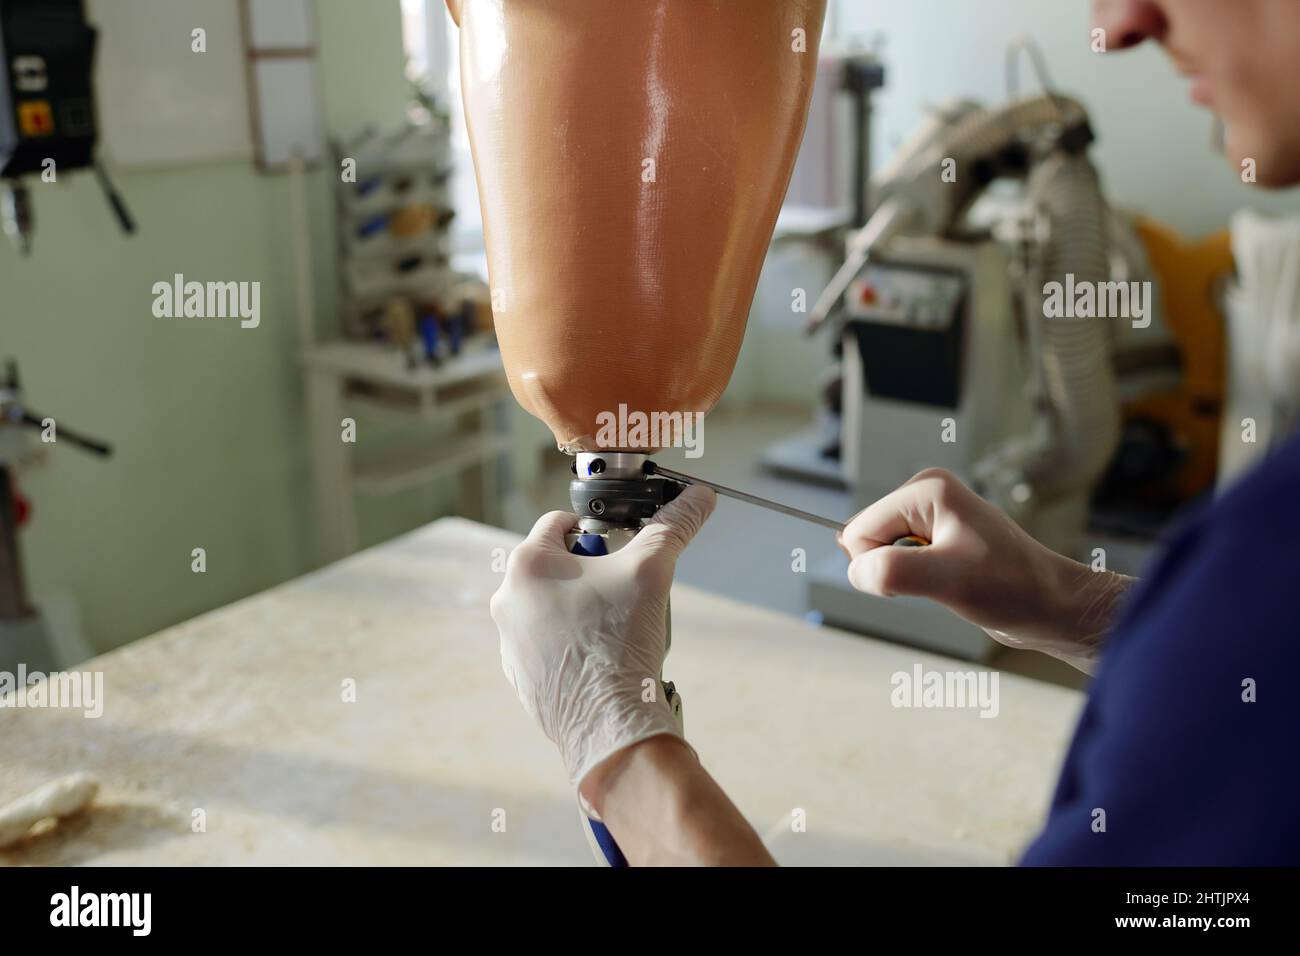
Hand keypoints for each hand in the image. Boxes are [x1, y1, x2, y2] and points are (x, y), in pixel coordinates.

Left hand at [490, 485, 715, 788]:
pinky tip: (601, 658)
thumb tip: (698, 497)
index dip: (597, 528)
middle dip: (591, 573)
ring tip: (615, 629)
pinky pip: (546, 644)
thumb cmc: (621, 644)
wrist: (610, 726)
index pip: (561, 522)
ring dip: (580, 608)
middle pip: (556, 565)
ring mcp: (510, 641)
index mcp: (527, 565)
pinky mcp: (520, 675)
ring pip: (551, 605)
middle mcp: (507, 600)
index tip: (620, 546)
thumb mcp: (652, 571)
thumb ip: (672, 526)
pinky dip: (571, 644)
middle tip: (623, 592)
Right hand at [839, 468, 1132, 672]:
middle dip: (892, 569)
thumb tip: (857, 570)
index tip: (923, 577)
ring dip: (906, 578)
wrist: (1052, 607)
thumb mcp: (946, 579)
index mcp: (926, 489)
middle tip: (940, 579)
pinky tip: (950, 583)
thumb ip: (891, 570)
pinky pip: (900, 562)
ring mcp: (933, 517)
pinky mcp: (939, 540)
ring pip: (882, 554)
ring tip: (950, 581)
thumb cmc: (1012, 588)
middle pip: (868, 539)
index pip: (859, 530)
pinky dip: (916, 582)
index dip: (878, 565)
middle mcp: (926, 495)